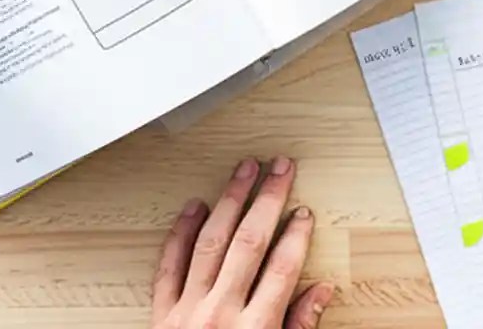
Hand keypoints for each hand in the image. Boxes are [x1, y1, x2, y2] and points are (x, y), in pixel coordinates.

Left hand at [151, 156, 334, 328]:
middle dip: (268, 200)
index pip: (282, 269)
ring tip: (243, 171)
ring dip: (230, 201)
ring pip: (211, 242)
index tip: (304, 212)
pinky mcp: (161, 315)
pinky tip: (193, 207)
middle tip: (280, 168)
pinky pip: (169, 265)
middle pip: (250, 243)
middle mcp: (220, 316)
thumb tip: (321, 292)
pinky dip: (181, 233)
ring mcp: (187, 312)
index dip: (296, 236)